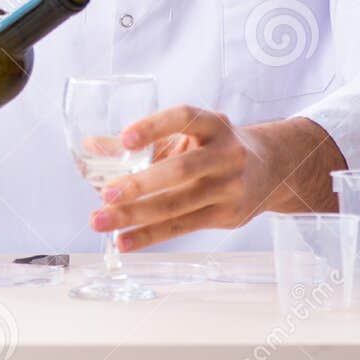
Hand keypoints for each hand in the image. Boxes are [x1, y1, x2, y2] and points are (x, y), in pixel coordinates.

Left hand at [88, 107, 342, 250]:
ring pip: (179, 204)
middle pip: (182, 170)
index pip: (184, 118)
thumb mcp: (184, 136)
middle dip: (141, 184)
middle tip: (106, 194)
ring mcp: (230, 187)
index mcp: (213, 124)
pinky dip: (150, 235)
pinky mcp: (227, 216)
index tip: (124, 138)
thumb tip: (90, 145)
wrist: (269, 170)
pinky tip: (123, 241)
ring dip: (136, 215)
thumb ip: (139, 141)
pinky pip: (183, 227)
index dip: (154, 127)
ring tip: (100, 221)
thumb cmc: (211, 148)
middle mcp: (226, 154)